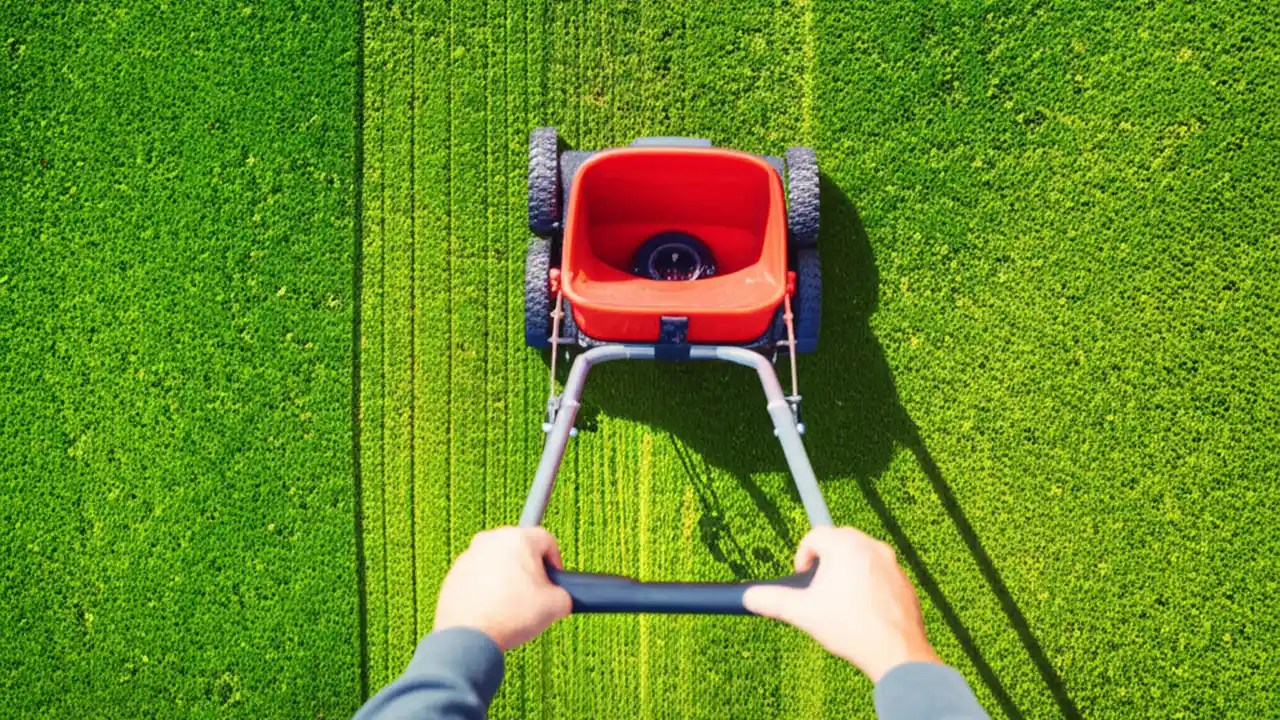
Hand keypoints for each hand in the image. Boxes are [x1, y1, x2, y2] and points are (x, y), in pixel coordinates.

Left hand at [432, 527, 571, 650]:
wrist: (469, 637)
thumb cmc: (509, 616)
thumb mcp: (556, 605)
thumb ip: (564, 593)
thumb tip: (559, 596)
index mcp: (518, 539)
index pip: (547, 540)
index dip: (556, 561)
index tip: (554, 578)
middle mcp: (491, 540)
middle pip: (519, 548)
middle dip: (529, 568)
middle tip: (535, 593)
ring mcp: (469, 556)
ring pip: (497, 561)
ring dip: (507, 577)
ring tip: (512, 604)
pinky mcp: (455, 573)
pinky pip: (478, 575)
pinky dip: (487, 587)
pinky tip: (493, 608)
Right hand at [744, 526, 939, 681]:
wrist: (896, 652)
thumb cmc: (851, 628)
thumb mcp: (803, 613)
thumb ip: (773, 601)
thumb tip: (750, 596)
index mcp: (845, 547)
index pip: (815, 535)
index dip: (802, 554)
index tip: (802, 575)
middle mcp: (871, 547)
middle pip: (840, 540)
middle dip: (825, 560)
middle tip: (818, 587)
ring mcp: (891, 563)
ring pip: (861, 556)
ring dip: (847, 570)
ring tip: (840, 601)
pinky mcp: (904, 580)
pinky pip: (880, 572)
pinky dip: (869, 583)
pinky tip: (863, 610)